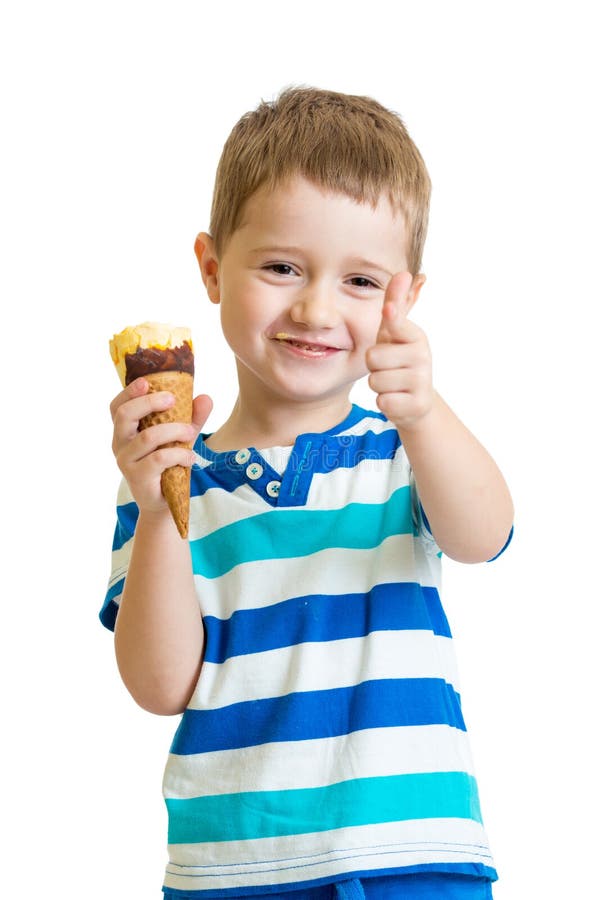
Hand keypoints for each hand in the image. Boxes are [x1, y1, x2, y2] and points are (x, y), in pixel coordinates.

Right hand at [110, 378, 212, 513]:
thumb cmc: (168, 464)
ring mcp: (126, 461)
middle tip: (173, 400)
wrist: (164, 501)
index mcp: (124, 430)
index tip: (146, 381)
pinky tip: (191, 458)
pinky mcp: (137, 477)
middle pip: (125, 415)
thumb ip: (192, 417)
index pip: (117, 406)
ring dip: (175, 431)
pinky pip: (159, 458)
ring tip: (191, 434)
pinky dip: (179, 454)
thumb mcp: (181, 437)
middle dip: (150, 403)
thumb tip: (206, 397)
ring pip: (148, 436)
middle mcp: (119, 443)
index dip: (128, 392)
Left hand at [366, 271, 432, 430]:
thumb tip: (403, 272)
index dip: (391, 317)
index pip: (396, 324)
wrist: (417, 401)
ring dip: (378, 384)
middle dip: (374, 365)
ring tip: (392, 383)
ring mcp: (421, 382)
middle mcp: (422, 357)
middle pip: (372, 357)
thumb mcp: (396, 332)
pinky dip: (385, 402)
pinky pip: (383, 402)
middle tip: (388, 367)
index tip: (388, 309)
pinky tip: (396, 399)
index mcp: (416, 336)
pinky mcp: (415, 406)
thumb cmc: (400, 359)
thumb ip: (397, 304)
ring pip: (375, 381)